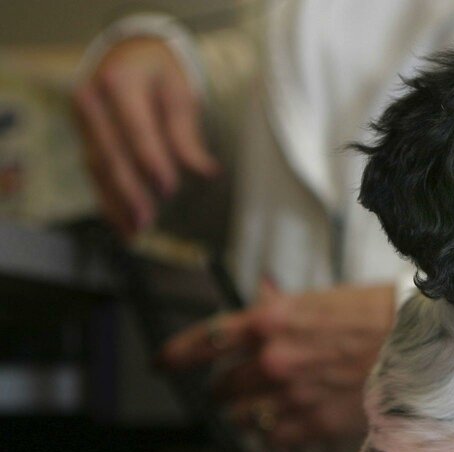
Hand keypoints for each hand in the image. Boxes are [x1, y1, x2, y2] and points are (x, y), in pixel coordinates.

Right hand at [73, 37, 218, 236]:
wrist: (128, 54)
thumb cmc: (161, 75)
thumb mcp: (181, 94)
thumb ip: (187, 134)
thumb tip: (207, 172)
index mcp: (119, 82)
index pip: (136, 129)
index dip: (151, 161)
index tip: (168, 190)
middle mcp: (92, 100)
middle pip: (111, 153)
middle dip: (129, 191)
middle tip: (146, 221)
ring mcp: (81, 120)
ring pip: (97, 168)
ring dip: (116, 203)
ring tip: (135, 231)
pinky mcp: (82, 137)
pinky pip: (93, 172)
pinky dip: (108, 200)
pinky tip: (122, 224)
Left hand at [159, 281, 394, 447]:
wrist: (420, 346)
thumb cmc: (375, 315)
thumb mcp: (323, 300)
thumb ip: (282, 307)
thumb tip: (261, 296)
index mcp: (270, 321)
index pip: (204, 340)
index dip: (175, 354)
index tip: (161, 363)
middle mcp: (272, 360)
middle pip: (220, 387)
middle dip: (225, 389)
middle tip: (239, 387)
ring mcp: (291, 396)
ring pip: (240, 418)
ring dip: (246, 414)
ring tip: (265, 407)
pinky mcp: (312, 425)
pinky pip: (271, 441)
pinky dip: (273, 435)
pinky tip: (288, 423)